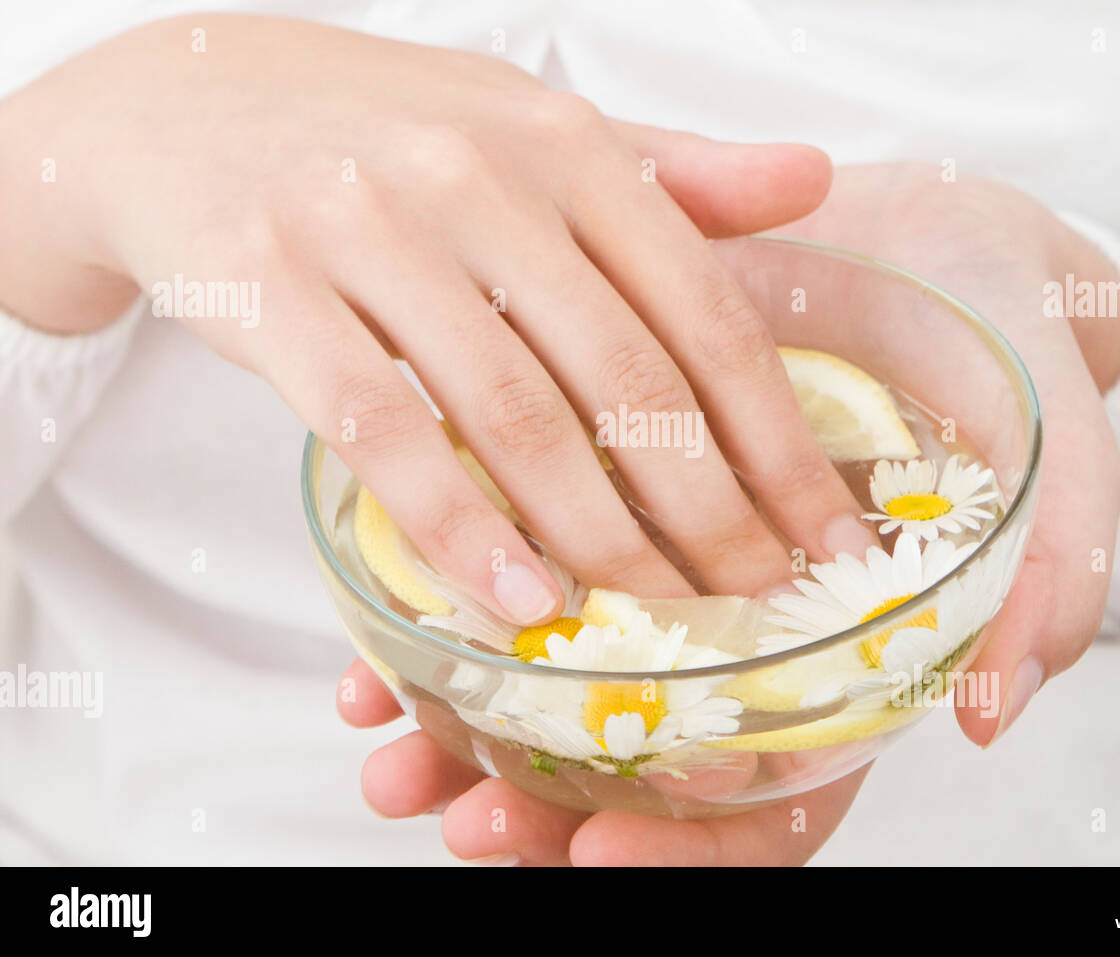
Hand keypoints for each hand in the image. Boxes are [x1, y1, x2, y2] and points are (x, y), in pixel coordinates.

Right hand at [0, 13, 876, 623]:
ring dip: (598, 541)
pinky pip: (383, 431)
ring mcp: (368, 228)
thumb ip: (673, 174)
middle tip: (755, 608)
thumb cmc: (386, 130)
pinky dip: (458, 529)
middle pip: (626, 379)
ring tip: (654, 628)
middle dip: (707, 515)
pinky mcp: (269, 286)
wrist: (186, 99)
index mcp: (567, 145)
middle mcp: (480, 177)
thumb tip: (812, 184)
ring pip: (513, 415)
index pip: (705, 312)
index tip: (820, 535)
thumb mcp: (535, 129)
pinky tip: (515, 603)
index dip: (775, 440)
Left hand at [342, 164, 1119, 864]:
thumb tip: (989, 715)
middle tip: (474, 826)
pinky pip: (516, 578)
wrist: (926, 229)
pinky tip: (377, 652)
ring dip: (473, 743)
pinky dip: (446, 627)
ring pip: (564, 694)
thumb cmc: (994, 338)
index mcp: (839, 658)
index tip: (603, 845)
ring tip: (393, 763)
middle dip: (552, 811)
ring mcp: (663, 566)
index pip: (775, 793)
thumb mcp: (1052, 453)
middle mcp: (739, 630)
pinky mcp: (598, 491)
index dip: (696, 841)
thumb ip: (1051, 580)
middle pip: (646, 765)